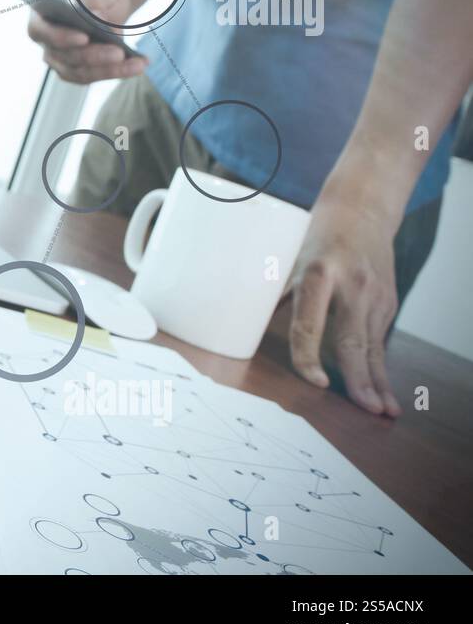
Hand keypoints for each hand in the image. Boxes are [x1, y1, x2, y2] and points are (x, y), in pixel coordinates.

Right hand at [26, 0, 145, 83]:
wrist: (106, 3)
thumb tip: (95, 16)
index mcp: (40, 16)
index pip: (40, 31)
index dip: (60, 37)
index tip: (84, 38)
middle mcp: (46, 42)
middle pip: (65, 56)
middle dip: (94, 55)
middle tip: (119, 52)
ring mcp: (60, 60)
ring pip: (81, 72)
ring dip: (110, 69)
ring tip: (138, 63)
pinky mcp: (78, 71)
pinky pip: (96, 76)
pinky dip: (118, 72)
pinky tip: (139, 65)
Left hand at [288, 196, 402, 416]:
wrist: (362, 211)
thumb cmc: (312, 238)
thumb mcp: (287, 258)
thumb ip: (271, 293)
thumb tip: (234, 325)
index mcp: (318, 273)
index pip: (310, 323)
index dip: (309, 355)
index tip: (317, 382)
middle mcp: (351, 286)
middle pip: (353, 340)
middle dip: (361, 379)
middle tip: (367, 409)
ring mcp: (375, 295)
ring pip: (374, 347)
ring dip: (378, 382)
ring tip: (383, 412)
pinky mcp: (388, 302)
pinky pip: (380, 341)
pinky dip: (381, 368)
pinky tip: (384, 392)